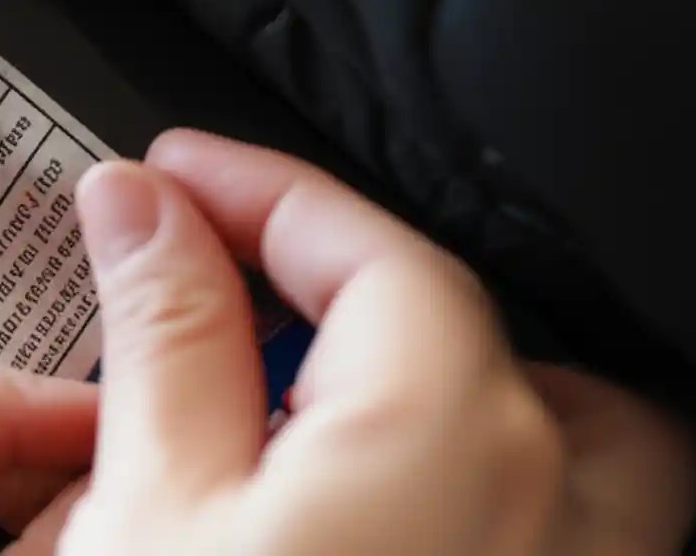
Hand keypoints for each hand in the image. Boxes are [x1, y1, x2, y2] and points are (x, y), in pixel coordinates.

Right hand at [56, 129, 695, 554]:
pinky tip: (364, 520)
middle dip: (360, 287)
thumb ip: (163, 332)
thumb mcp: (154, 501)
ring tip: (311, 417)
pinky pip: (550, 528)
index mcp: (451, 437)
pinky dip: (468, 486)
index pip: (367, 245)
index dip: (254, 188)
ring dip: (438, 391)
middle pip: (484, 330)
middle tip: (250, 295)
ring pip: (555, 436)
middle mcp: (554, 510)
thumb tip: (140, 207)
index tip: (173, 174)